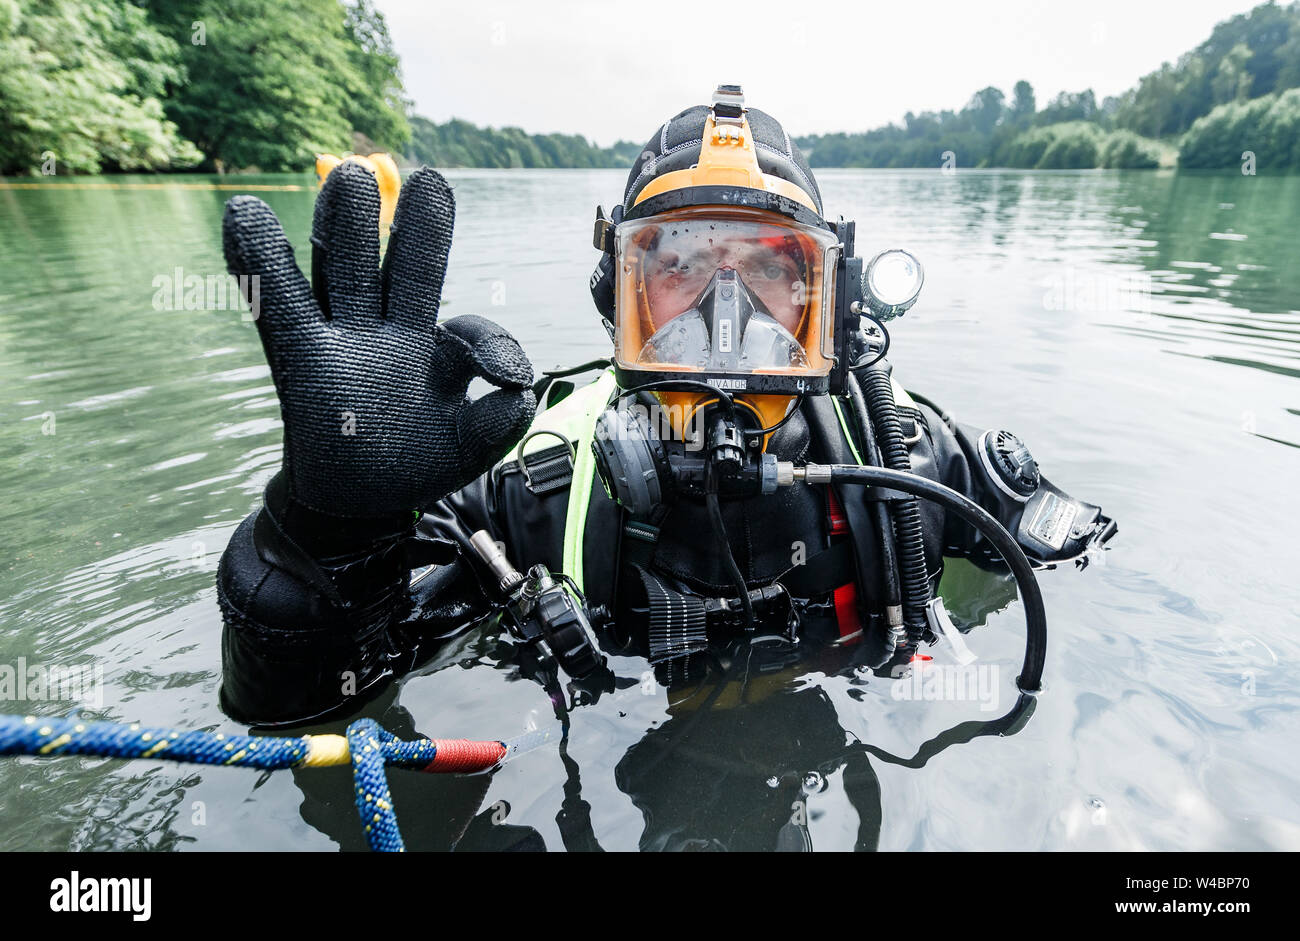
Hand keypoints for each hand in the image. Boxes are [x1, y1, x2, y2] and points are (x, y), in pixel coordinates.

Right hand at [222, 163, 534, 519]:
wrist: (357, 504)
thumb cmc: (414, 466)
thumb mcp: (473, 446)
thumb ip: (503, 416)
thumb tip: (517, 381)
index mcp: (433, 347)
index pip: (468, 332)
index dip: (481, 338)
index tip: (501, 375)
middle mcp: (386, 330)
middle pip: (398, 267)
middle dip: (411, 227)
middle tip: (431, 184)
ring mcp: (338, 339)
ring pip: (340, 270)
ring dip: (341, 226)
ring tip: (348, 179)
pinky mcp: (295, 358)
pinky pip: (275, 304)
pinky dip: (258, 262)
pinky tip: (246, 214)